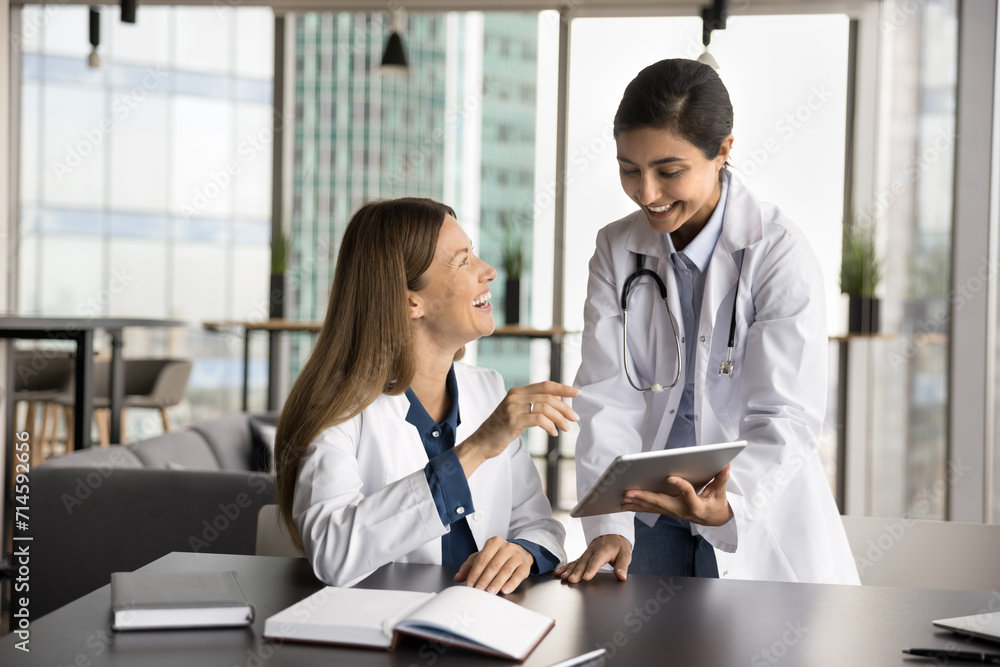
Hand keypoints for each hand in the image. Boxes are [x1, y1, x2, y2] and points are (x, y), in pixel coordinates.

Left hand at [454, 536, 532, 594]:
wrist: (518, 553)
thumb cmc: (497, 556)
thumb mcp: (482, 557)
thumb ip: (469, 567)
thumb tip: (458, 577)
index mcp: (494, 542)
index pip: (482, 559)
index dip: (475, 573)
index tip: (469, 584)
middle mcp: (506, 547)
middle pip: (493, 566)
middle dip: (484, 580)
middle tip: (478, 591)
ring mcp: (517, 556)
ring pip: (505, 571)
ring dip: (496, 583)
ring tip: (489, 592)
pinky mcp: (525, 566)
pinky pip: (517, 576)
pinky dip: (511, 584)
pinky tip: (505, 590)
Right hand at [456, 381, 578, 475]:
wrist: (482, 442)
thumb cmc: (501, 429)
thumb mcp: (518, 413)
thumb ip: (534, 405)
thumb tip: (558, 402)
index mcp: (517, 392)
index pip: (544, 385)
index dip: (562, 388)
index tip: (576, 392)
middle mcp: (515, 396)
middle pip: (548, 396)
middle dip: (565, 407)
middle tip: (574, 417)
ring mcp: (513, 407)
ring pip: (545, 407)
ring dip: (560, 418)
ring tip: (566, 428)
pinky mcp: (513, 420)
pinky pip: (539, 419)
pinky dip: (550, 426)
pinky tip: (553, 433)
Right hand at [554, 534, 631, 582]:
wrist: (612, 535)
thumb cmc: (618, 545)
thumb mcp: (626, 554)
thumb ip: (623, 565)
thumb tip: (621, 576)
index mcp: (604, 549)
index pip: (597, 559)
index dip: (591, 568)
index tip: (586, 577)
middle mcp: (593, 550)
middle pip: (584, 561)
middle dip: (577, 571)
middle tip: (572, 579)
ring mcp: (587, 553)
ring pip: (577, 561)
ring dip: (569, 569)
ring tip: (564, 577)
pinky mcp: (583, 556)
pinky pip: (574, 561)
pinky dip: (566, 567)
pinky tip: (559, 572)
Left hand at [619, 464, 733, 526]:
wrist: (714, 520)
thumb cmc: (717, 503)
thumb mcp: (721, 492)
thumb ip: (721, 479)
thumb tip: (727, 464)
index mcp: (696, 505)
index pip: (688, 493)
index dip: (680, 485)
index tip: (671, 476)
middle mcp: (682, 510)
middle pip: (661, 503)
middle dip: (644, 497)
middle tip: (629, 492)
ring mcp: (673, 512)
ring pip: (652, 507)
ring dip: (636, 503)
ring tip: (621, 498)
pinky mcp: (668, 511)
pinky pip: (651, 508)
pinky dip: (637, 505)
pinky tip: (625, 503)